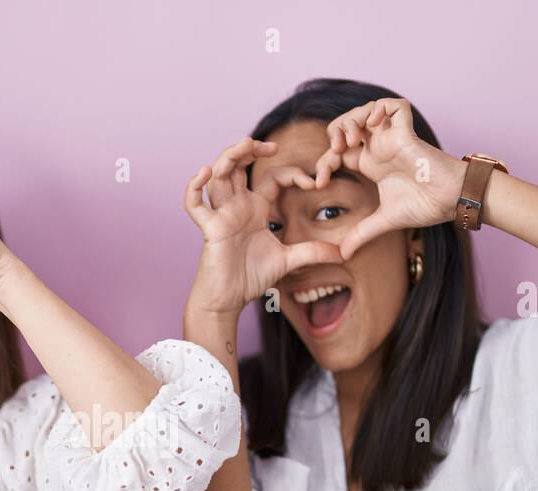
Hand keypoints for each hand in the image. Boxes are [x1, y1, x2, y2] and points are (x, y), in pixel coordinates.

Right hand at [185, 137, 343, 315]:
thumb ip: (313, 253)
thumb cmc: (251, 278)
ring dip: (227, 157)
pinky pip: (194, 205)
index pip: (272, 178)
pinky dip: (194, 188)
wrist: (229, 299)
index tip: (311, 181)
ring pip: (218, 177)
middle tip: (268, 144)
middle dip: (249, 149)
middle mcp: (237, 206)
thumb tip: (344, 254)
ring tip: (243, 144)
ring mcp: (221, 215)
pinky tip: (204, 173)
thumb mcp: (288, 261)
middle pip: (238, 166)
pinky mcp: (209, 228)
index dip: (291, 173)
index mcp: (256, 208)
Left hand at [312, 98, 466, 258]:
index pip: (338, 152)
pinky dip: (380, 108)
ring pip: (366, 110)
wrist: (451, 202)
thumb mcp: (384, 221)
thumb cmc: (425, 206)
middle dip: (334, 134)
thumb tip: (342, 255)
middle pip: (348, 125)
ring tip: (352, 140)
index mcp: (371, 164)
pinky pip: (394, 105)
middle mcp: (380, 147)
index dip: (324, 163)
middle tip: (335, 152)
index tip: (320, 184)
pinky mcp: (408, 132)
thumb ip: (362, 234)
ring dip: (352, 120)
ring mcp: (393, 137)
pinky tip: (374, 124)